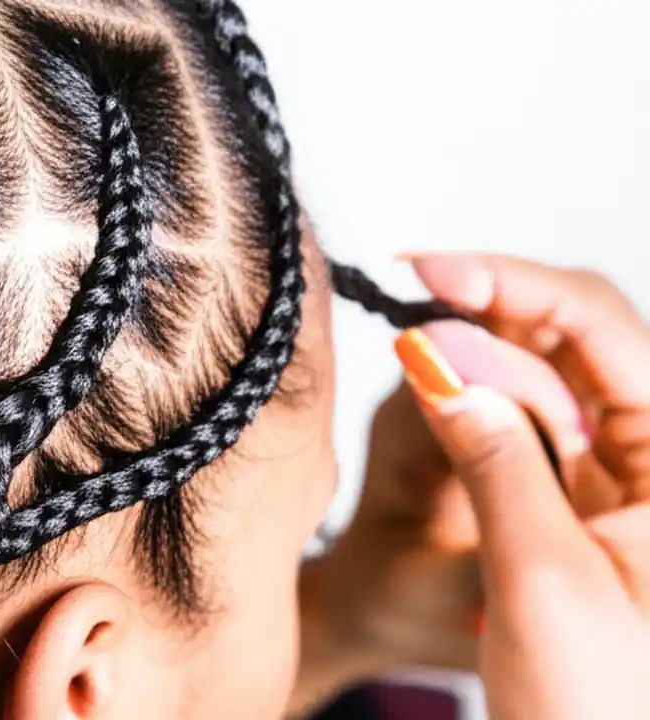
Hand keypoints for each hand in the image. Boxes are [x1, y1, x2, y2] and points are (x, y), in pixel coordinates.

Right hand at [398, 255, 649, 719]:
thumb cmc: (597, 711)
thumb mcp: (537, 577)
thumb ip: (492, 456)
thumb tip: (436, 357)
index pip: (606, 331)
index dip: (517, 284)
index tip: (434, 267)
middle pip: (584, 343)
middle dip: (496, 310)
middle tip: (413, 298)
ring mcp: (632, 481)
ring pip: (557, 380)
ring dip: (486, 354)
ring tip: (420, 344)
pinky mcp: (593, 505)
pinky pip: (540, 429)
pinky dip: (487, 403)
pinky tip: (446, 387)